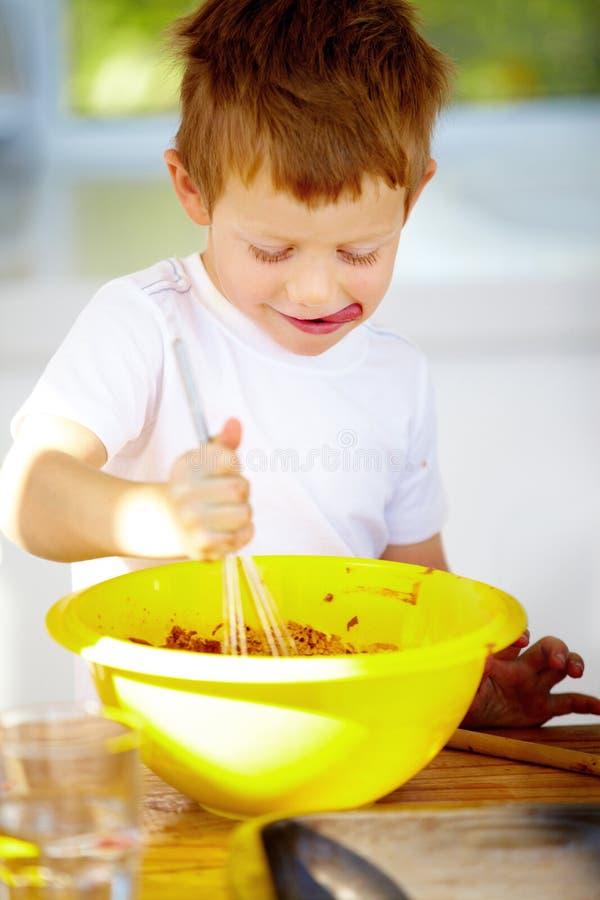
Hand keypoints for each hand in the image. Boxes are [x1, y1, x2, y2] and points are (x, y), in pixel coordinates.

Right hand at [168, 418, 253, 559]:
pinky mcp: (201, 545)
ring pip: (245, 512)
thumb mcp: (203, 461)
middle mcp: (184, 493)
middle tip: (227, 496)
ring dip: (243, 513)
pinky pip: (241, 535)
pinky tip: (229, 529)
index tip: (222, 472)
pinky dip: (242, 533)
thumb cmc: (195, 487)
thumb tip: (235, 423)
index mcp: (186, 467)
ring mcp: (191, 521)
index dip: (233, 466)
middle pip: (241, 487)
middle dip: (241, 491)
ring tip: (227, 513)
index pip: (229, 459)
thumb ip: (223, 443)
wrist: (167, 524)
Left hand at [462, 631, 599, 728]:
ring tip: (575, 671)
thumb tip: (479, 656)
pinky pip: (568, 702)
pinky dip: (586, 703)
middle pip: (545, 648)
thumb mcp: (460, 683)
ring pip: (560, 669)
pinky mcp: (541, 707)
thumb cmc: (459, 695)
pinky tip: (599, 707)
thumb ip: (468, 669)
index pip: (513, 642)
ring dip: (572, 664)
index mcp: (499, 660)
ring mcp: (533, 686)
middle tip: (559, 660)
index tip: (522, 640)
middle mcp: (520, 668)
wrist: (465, 717)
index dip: (518, 636)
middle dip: (555, 649)